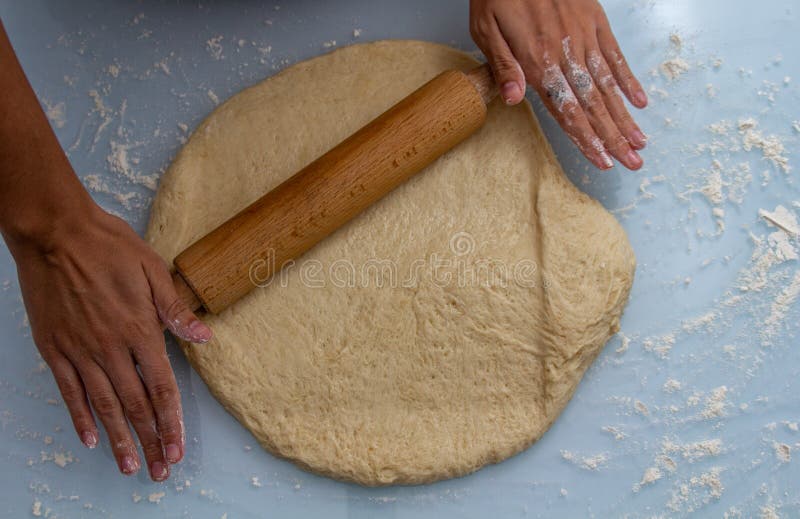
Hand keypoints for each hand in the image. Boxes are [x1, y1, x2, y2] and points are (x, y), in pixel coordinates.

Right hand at [10, 205, 211, 480]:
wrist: (55, 232)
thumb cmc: (109, 246)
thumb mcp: (153, 270)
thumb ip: (176, 310)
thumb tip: (204, 339)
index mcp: (140, 329)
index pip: (162, 387)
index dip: (171, 422)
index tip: (177, 448)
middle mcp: (111, 348)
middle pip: (136, 404)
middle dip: (150, 440)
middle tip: (160, 470)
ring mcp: (80, 350)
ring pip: (104, 405)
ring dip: (119, 439)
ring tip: (130, 466)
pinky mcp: (54, 348)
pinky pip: (69, 390)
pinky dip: (80, 417)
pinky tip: (90, 438)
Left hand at [470, 0, 647, 170]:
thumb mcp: (486, 27)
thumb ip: (503, 65)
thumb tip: (514, 100)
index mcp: (536, 62)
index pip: (566, 110)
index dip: (586, 138)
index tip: (602, 161)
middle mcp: (564, 54)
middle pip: (593, 105)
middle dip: (613, 138)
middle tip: (634, 164)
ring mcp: (583, 36)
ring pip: (608, 84)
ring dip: (625, 116)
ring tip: (641, 143)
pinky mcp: (594, 19)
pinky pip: (614, 54)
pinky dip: (628, 78)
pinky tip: (639, 101)